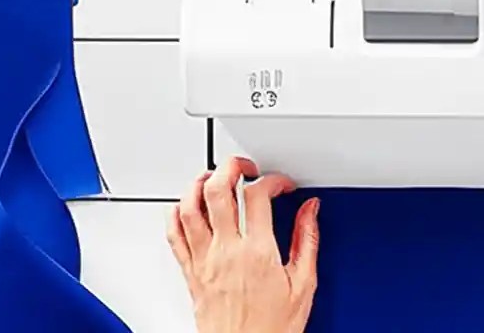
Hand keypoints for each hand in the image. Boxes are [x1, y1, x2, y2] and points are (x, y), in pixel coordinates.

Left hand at [166, 157, 320, 332]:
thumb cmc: (271, 329)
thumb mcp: (303, 285)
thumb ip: (306, 241)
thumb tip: (310, 211)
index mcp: (258, 252)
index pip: (257, 195)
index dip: (271, 179)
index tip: (281, 185)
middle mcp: (227, 252)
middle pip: (218, 190)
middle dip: (231, 167)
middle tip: (245, 167)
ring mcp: (204, 261)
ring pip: (189, 207)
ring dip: (200, 183)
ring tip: (215, 177)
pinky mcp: (190, 273)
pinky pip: (174, 235)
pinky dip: (177, 213)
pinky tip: (188, 206)